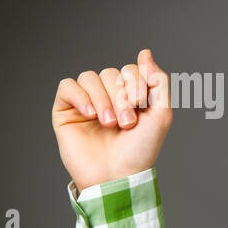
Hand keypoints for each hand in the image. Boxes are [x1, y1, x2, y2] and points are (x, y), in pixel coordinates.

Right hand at [51, 49, 171, 193]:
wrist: (117, 175)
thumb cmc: (140, 149)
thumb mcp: (161, 114)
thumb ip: (158, 81)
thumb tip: (145, 52)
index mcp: (130, 95)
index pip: (131, 70)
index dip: (136, 83)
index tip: (141, 105)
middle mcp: (108, 96)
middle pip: (111, 73)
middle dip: (121, 96)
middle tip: (127, 122)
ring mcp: (86, 102)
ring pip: (90, 77)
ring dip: (103, 99)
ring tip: (109, 123)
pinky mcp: (66, 110)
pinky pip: (68, 86)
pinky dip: (81, 97)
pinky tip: (91, 116)